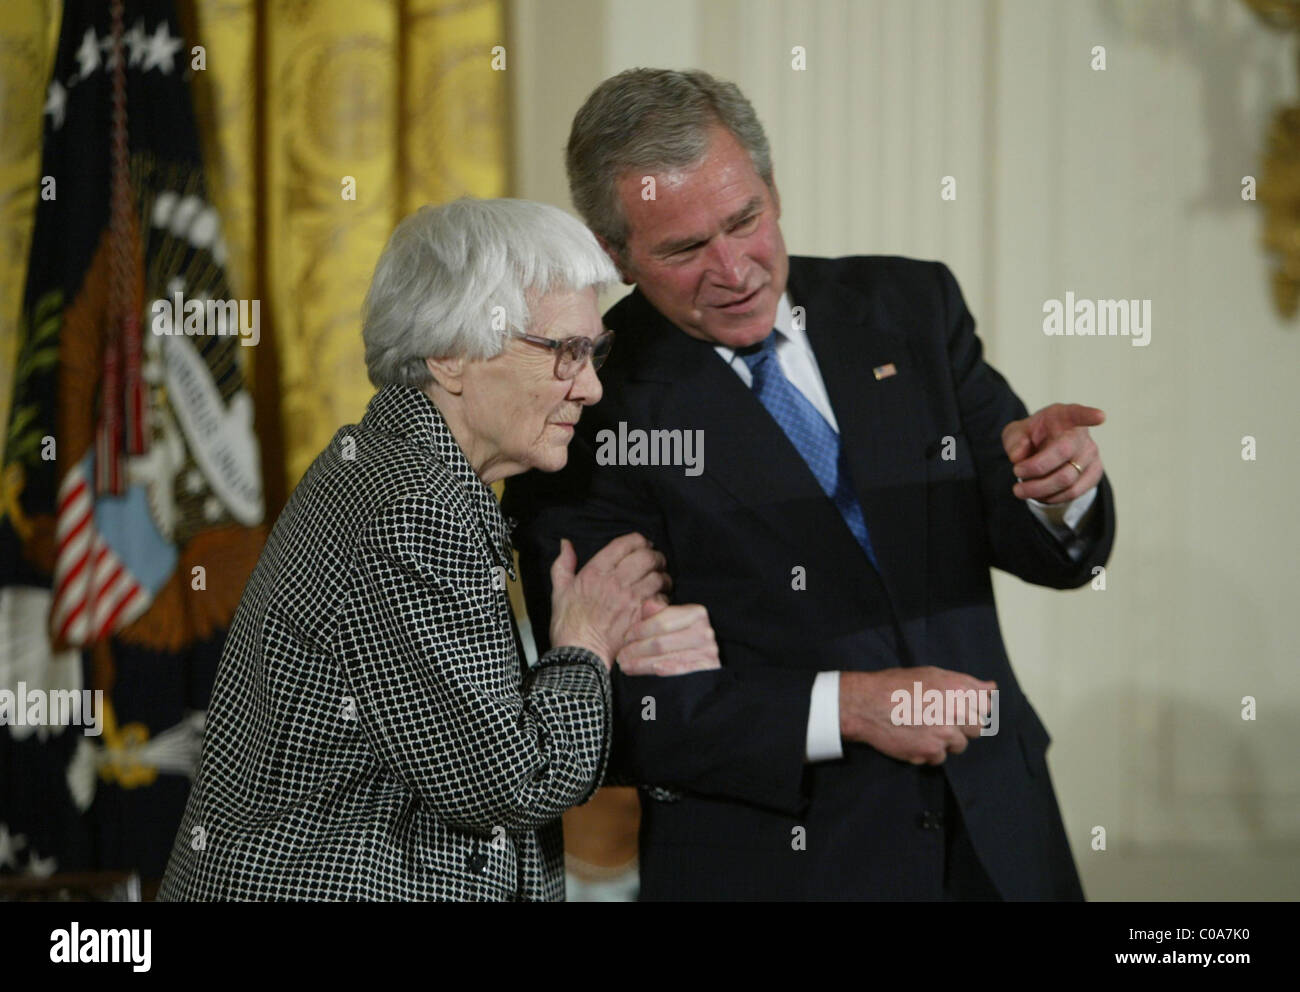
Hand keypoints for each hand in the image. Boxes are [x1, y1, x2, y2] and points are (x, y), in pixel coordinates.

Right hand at [549, 533, 669, 669]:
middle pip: (646, 556)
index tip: (643, 545)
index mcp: (596, 571)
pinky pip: (661, 598)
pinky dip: (664, 597)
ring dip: (663, 576)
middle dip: (655, 556)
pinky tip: (660, 599)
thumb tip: (566, 544)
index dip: (639, 541)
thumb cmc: (568, 624)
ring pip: (658, 576)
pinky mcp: (641, 615)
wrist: (579, 653)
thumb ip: (563, 564)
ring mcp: (631, 598)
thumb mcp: (559, 590)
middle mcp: (615, 581)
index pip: (625, 544)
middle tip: (656, 561)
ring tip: (661, 581)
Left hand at [617, 600, 720, 675]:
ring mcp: (707, 651)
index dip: (639, 630)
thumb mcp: (673, 616)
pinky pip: (680, 670)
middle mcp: (704, 631)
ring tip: (625, 666)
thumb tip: (646, 606)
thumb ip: (658, 610)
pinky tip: (647, 670)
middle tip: (620, 656)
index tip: (625, 637)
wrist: (710, 650)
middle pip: (661, 643)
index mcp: (695, 613)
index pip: (661, 622)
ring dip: (642, 664)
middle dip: (636, 650)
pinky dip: (663, 671)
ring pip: (666, 658)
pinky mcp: (708, 668)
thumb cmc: (684, 631)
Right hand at [839, 667, 996, 764]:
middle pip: (976, 729)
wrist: (867, 704)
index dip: (973, 709)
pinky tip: (913, 738)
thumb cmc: (896, 685)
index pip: (986, 707)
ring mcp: (945, 734)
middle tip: (938, 719)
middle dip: (961, 726)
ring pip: (959, 746)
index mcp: (960, 690)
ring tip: (923, 728)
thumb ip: (966, 682)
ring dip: (945, 741)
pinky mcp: (931, 752)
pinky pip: (939, 758)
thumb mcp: (933, 674)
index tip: (959, 709)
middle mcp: (957, 712)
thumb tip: (992, 687)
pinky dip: (928, 752)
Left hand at [1002, 402, 1104, 503]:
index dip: (1089, 415)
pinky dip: (1052, 497)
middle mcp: (1081, 435)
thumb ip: (1014, 440)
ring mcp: (1091, 455)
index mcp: (1063, 417)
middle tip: (1016, 472)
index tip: (1100, 416)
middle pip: (1064, 452)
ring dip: (1039, 488)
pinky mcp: (1094, 474)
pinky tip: (1038, 494)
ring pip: (1068, 478)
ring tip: (1020, 490)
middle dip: (1036, 467)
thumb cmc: (1030, 438)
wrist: (1043, 451)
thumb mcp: (1015, 434)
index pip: (1078, 414)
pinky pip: (1074, 492)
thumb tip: (1018, 456)